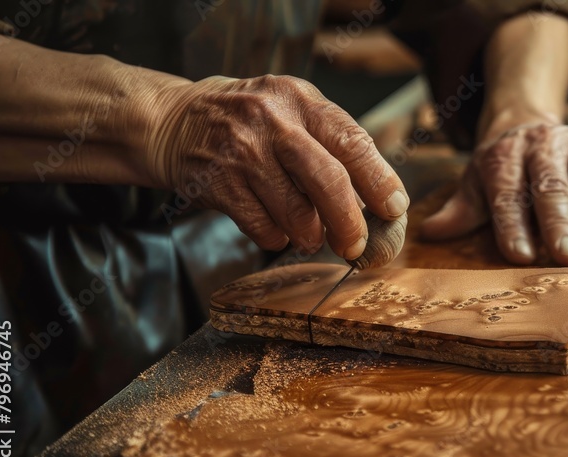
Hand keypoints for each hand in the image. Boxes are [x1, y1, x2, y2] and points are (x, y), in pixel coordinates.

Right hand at [146, 74, 407, 258]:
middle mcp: (272, 119)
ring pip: (296, 212)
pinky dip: (276, 238)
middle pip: (328, 179)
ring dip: (310, 235)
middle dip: (350, 222)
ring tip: (310, 235)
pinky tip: (275, 228)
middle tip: (357, 246)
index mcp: (301, 100)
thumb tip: (380, 204)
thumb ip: (332, 147)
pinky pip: (263, 227)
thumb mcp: (292, 113)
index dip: (380, 181)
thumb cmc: (249, 123)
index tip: (394, 209)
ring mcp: (242, 150)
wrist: (172, 122)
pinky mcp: (218, 183)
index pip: (353, 141)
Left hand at [420, 123, 567, 265]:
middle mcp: (542, 147)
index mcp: (505, 156)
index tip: (522, 257)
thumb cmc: (500, 167)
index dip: (514, 225)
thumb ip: (461, 210)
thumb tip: (430, 233)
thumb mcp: (475, 183)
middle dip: (561, 224)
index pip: (508, 194)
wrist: (527, 120)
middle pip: (552, 187)